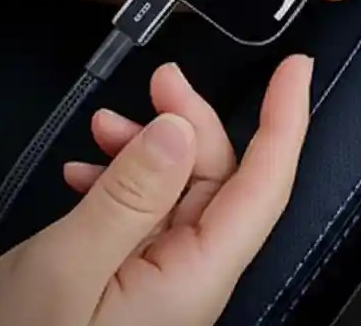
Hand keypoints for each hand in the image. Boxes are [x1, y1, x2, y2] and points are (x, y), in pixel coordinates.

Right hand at [0, 56, 312, 325]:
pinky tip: (85, 175)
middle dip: (191, 123)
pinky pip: (146, 222)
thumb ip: (128, 196)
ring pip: (180, 196)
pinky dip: (121, 185)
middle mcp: (191, 281)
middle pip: (220, 181)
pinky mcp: (133, 290)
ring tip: (102, 130)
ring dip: (147, 152)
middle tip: (156, 84)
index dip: (286, 121)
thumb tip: (179, 130)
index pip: (265, 185)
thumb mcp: (65, 267)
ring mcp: (164, 287)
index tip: (295, 70)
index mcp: (195, 277)